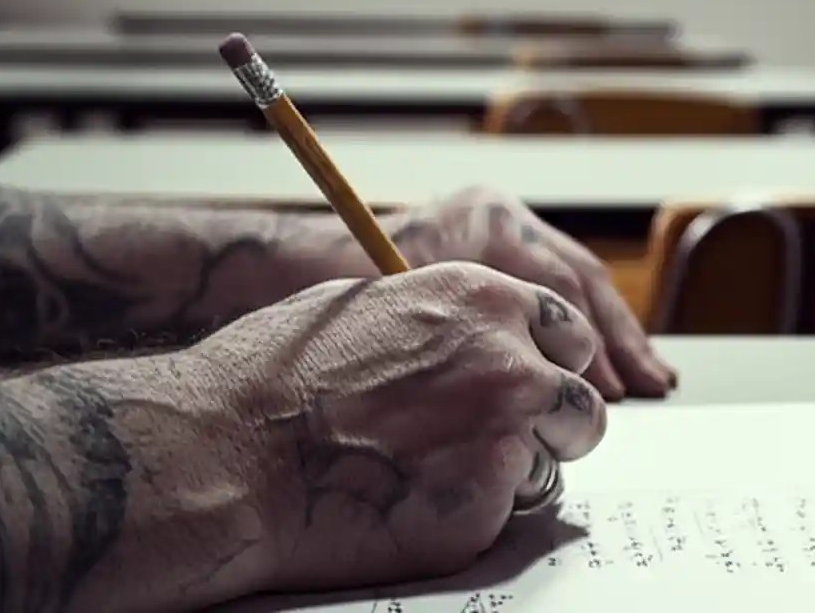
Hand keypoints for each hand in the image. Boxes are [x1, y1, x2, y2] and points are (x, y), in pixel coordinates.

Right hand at [133, 262, 606, 605]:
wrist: (233, 449)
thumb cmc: (277, 376)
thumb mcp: (368, 306)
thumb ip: (441, 321)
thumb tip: (466, 339)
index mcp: (483, 300)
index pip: (568, 329)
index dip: (551, 362)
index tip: (535, 382)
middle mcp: (510, 361)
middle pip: (581, 403)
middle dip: (551, 424)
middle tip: (498, 441)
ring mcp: (505, 434)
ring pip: (553, 463)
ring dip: (515, 471)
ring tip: (438, 473)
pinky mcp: (487, 504)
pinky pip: (506, 514)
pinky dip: (471, 514)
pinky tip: (410, 502)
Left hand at [284, 188, 676, 400]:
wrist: (310, 258)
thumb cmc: (345, 283)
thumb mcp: (408, 302)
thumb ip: (475, 334)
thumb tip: (539, 380)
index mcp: (486, 220)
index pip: (557, 283)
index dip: (587, 341)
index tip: (604, 388)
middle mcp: (503, 217)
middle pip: (581, 278)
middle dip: (619, 337)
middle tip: (649, 385)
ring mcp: (507, 230)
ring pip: (580, 284)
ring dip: (616, 335)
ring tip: (650, 379)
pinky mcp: (503, 252)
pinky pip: (559, 288)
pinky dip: (587, 329)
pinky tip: (612, 363)